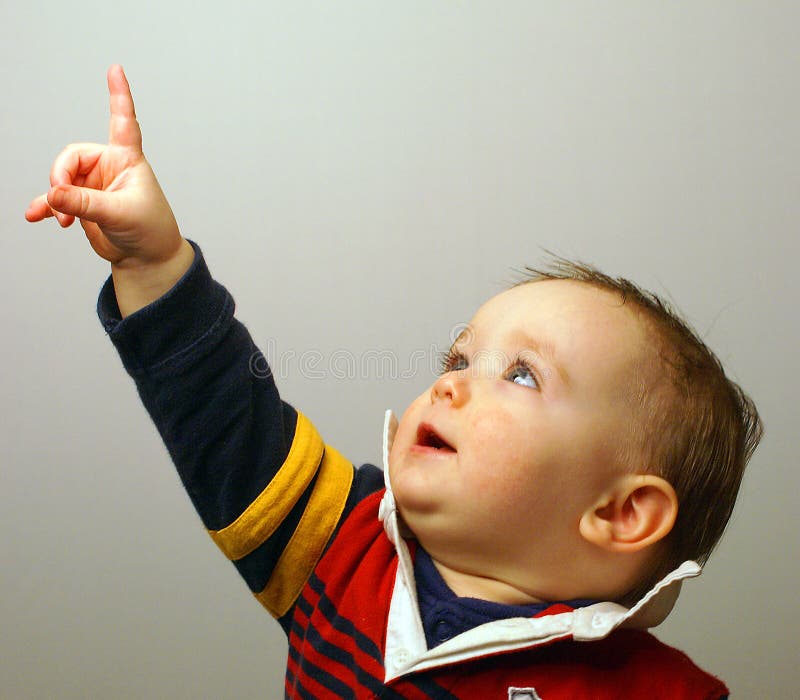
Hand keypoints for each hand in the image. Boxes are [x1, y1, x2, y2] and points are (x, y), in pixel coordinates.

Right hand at [25, 65, 181, 268]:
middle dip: (62, 177)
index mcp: (128, 160)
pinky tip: (36, 215)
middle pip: (71, 157)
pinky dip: (46, 206)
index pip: (123, 121)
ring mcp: (94, 185)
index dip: (119, 95)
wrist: (147, 259)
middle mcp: (109, 168)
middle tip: (62, 199)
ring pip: (61, 178)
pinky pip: (56, 198)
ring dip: (55, 197)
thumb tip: (53, 195)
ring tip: (60, 217)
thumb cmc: (149, 231)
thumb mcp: (120, 214)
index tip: (116, 69)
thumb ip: (85, 204)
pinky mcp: (83, 203)